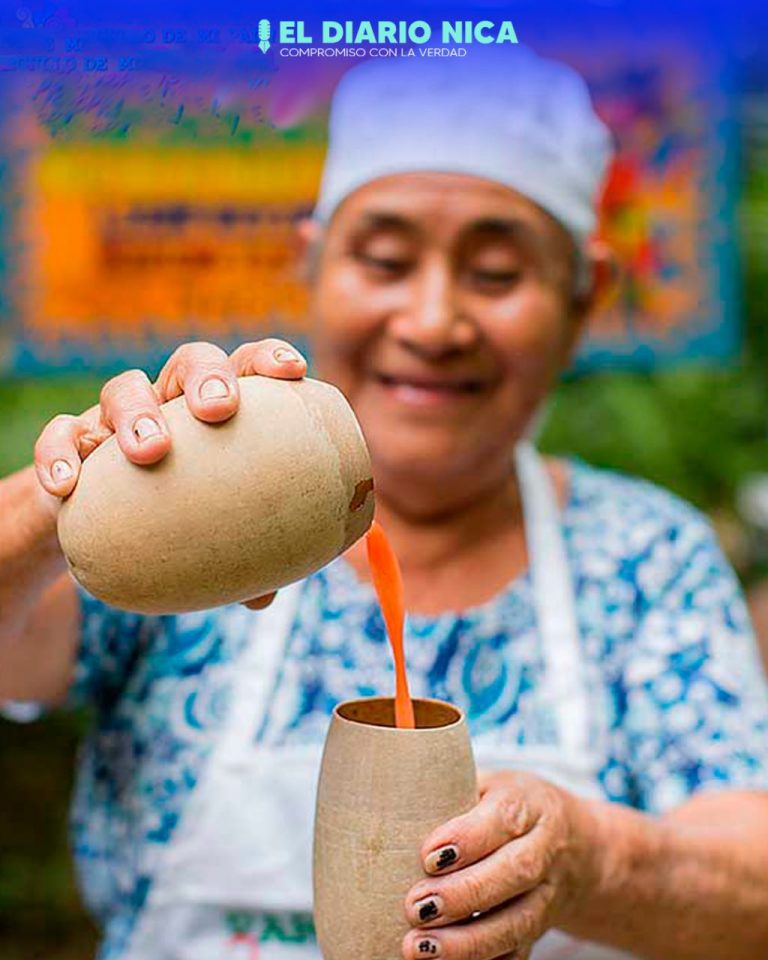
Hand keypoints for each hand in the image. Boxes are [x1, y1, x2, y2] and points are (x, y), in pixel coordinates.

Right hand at [34, 339, 306, 608]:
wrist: (99, 524)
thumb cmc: (177, 520)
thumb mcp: (209, 536)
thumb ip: (238, 557)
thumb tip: (265, 599)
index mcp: (217, 412)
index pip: (247, 367)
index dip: (268, 359)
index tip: (293, 373)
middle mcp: (170, 401)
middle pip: (191, 362)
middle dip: (208, 376)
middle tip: (220, 409)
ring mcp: (117, 416)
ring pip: (124, 388)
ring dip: (137, 413)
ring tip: (150, 451)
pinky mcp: (70, 440)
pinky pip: (59, 435)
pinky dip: (60, 454)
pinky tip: (66, 485)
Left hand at [402, 771, 596, 959]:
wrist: (574, 844)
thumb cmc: (508, 805)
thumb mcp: (488, 783)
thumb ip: (451, 788)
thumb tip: (395, 792)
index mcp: (529, 803)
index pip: (504, 818)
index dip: (468, 838)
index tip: (427, 856)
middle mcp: (544, 849)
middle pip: (515, 874)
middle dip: (463, 895)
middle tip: (415, 907)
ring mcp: (547, 895)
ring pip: (517, 924)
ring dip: (467, 942)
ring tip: (419, 947)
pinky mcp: (540, 931)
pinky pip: (517, 954)